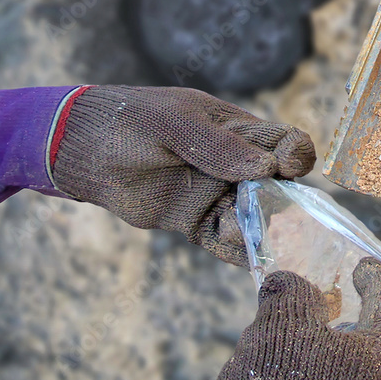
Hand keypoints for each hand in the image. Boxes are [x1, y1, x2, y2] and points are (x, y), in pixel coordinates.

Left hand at [49, 86, 314, 265]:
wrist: (83, 149)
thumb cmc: (129, 120)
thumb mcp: (173, 123)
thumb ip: (217, 145)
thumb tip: (266, 167)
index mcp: (238, 130)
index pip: (285, 142)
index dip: (296, 155)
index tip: (287, 167)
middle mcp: (235, 164)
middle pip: (278, 186)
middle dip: (285, 203)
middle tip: (273, 213)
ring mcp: (215, 194)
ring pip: (255, 218)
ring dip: (258, 229)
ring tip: (233, 228)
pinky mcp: (194, 222)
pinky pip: (225, 241)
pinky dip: (239, 252)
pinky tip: (248, 259)